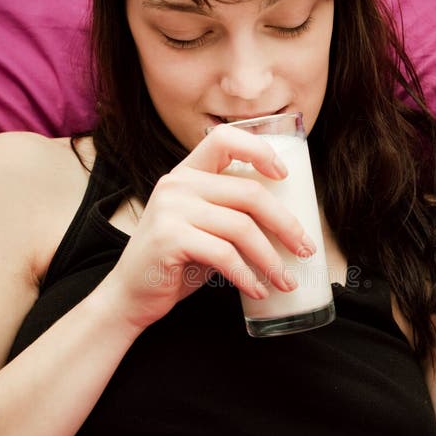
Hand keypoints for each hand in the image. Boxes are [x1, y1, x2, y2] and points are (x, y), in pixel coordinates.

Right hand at [101, 124, 315, 330]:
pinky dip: (248, 276)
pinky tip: (258, 290)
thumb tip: (287, 223)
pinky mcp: (169, 238)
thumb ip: (231, 214)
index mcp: (186, 174)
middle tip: (305, 250)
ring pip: (241, 227)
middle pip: (249, 193)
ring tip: (286, 281)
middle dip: (286, 224)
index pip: (224, 140)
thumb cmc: (175, 263)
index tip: (284, 177)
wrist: (130, 296)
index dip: (259, 151)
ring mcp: (171, 210)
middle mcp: (177, 184)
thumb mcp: (203, 228)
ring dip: (271, 259)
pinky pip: (224, 255)